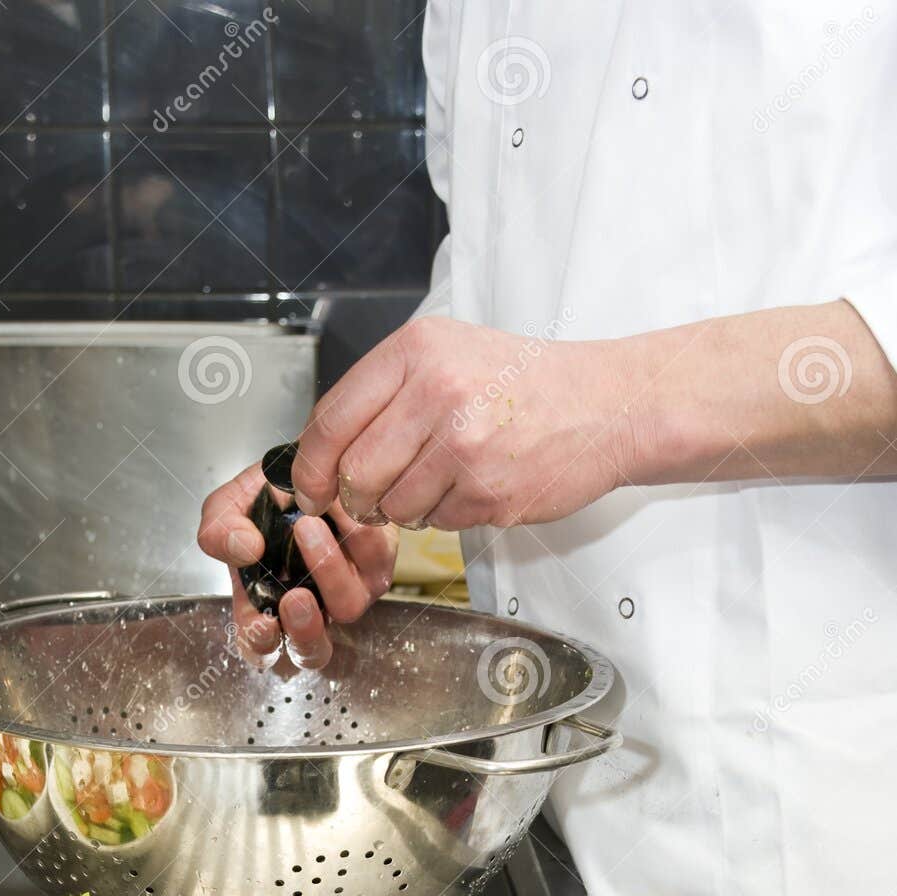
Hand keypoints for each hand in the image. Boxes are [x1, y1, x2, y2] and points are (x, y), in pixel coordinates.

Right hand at [197, 460, 397, 668]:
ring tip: (305, 525)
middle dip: (304, 630)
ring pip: (346, 606)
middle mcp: (310, 607)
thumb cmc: (268, 495)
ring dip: (326, 570)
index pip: (262, 648)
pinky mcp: (378, 563)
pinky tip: (332, 502)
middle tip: (295, 597)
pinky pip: (372, 557)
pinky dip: (349, 528)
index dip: (262, 645)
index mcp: (267, 605)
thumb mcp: (229, 508)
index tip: (263, 623)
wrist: (313, 463)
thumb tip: (244, 549)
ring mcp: (347, 592)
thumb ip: (219, 532)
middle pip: (312, 651)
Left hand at [290, 316, 638, 529]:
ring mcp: (465, 445)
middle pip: (355, 473)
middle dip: (357, 497)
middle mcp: (438, 392)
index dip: (310, 466)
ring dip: (405, 509)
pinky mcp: (489, 492)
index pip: (330, 420)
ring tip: (439, 480)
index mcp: (418, 351)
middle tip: (374, 495)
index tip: (310, 487)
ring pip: (393, 507)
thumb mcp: (448, 356)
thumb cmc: (525, 383)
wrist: (607, 405)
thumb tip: (319, 452)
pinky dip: (446, 515)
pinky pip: (437, 522)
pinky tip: (474, 485)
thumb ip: (383, 394)